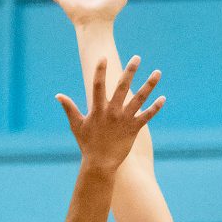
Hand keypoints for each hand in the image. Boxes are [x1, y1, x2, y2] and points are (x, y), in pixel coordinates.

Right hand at [56, 56, 163, 170]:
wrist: (100, 164)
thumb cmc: (87, 144)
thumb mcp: (76, 125)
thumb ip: (69, 108)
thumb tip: (58, 95)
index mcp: (97, 109)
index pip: (98, 85)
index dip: (100, 70)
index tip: (103, 57)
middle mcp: (112, 112)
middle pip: (122, 86)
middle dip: (130, 70)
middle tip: (137, 57)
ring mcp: (124, 119)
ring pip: (139, 98)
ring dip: (149, 85)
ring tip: (158, 72)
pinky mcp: (134, 129)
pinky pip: (147, 116)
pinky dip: (155, 107)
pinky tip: (163, 98)